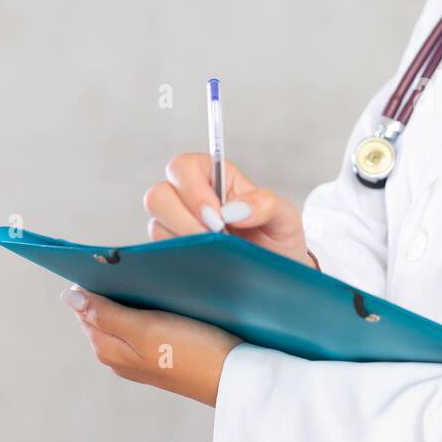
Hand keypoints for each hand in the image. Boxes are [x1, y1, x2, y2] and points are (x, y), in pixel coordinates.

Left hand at [61, 285, 241, 405]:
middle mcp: (119, 355)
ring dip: (136, 298)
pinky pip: (147, 326)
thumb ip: (106, 314)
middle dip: (114, 290)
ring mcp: (141, 357)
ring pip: (127, 317)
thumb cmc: (192, 352)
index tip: (114, 263)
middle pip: (105, 312)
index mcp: (107, 348)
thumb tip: (68, 296)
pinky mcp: (164, 355)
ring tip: (156, 280)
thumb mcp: (146, 329)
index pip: (85, 307)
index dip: (94, 283)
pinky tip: (170, 300)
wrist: (235, 377)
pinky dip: (153, 309)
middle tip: (139, 268)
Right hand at [144, 152, 316, 267]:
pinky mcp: (173, 251)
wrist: (276, 276)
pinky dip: (178, 258)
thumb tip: (236, 209)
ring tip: (215, 253)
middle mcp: (190, 198)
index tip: (218, 217)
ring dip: (184, 241)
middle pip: (158, 194)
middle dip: (184, 219)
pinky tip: (204, 264)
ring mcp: (177, 226)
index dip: (193, 190)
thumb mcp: (285, 218)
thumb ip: (267, 204)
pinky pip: (159, 251)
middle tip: (214, 238)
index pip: (184, 166)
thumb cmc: (278, 240)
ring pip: (156, 225)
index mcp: (215, 178)